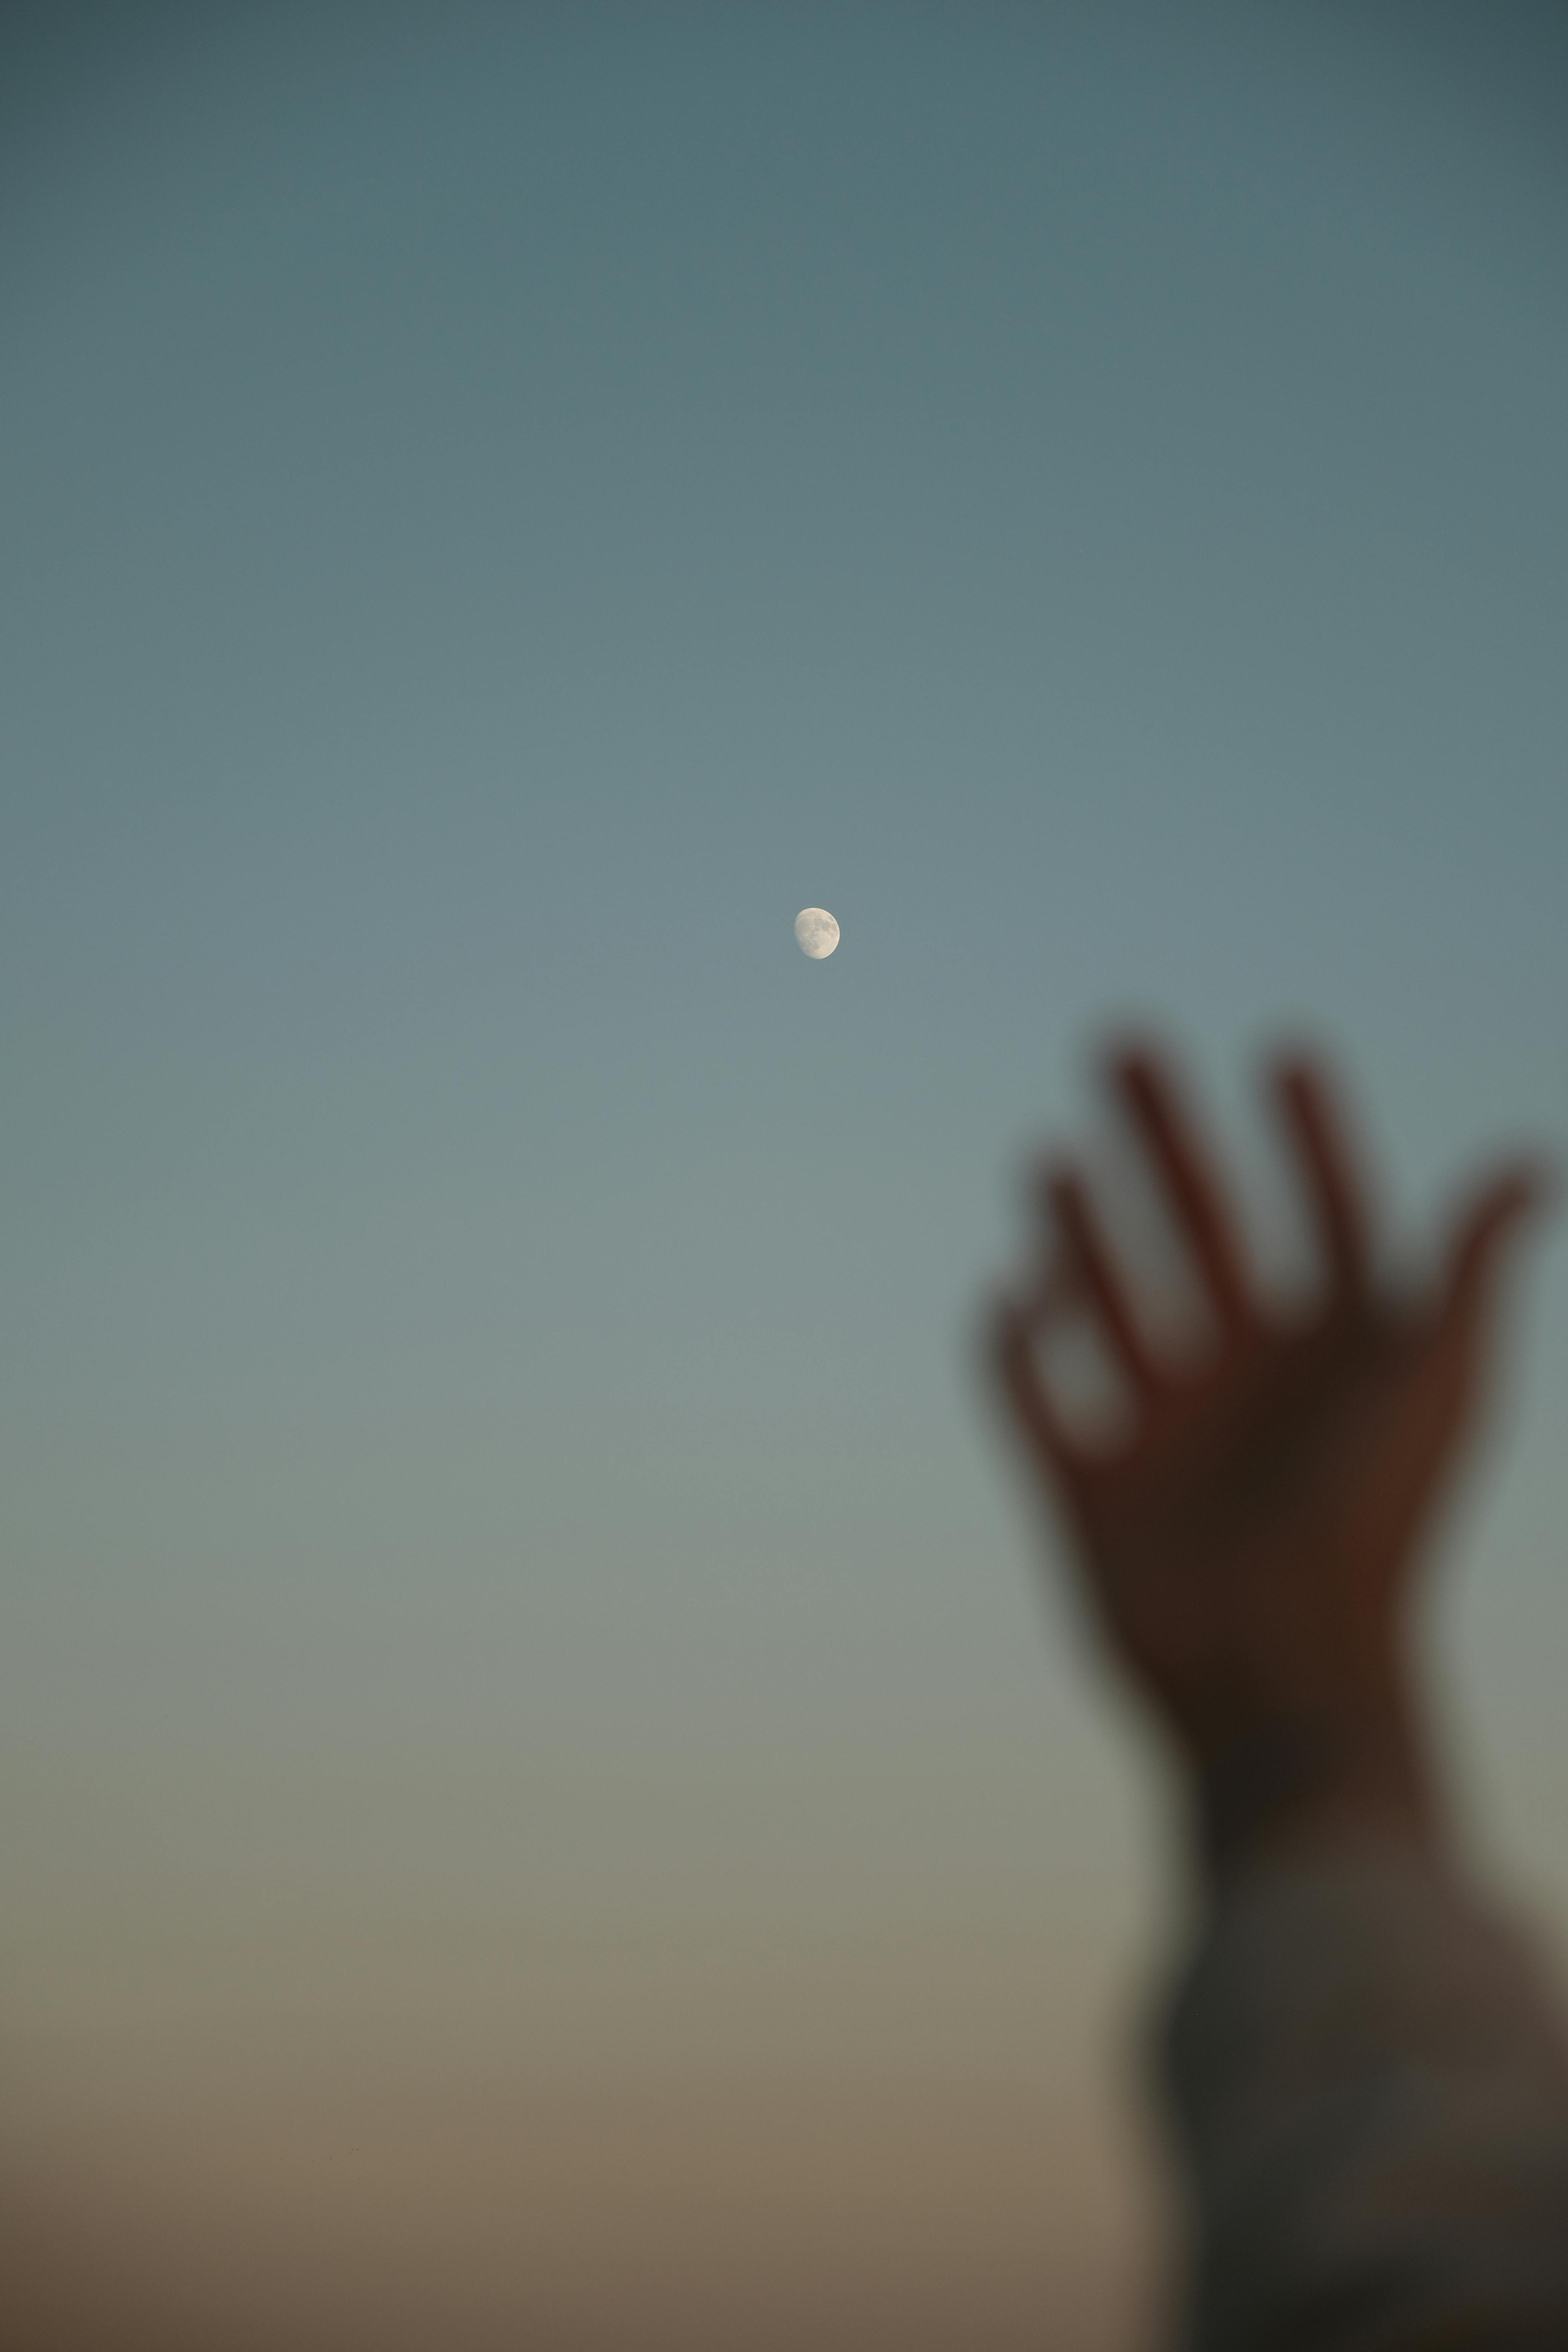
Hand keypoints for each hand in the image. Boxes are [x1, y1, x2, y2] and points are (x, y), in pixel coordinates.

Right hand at [985, 1039, 1547, 1875]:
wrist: (1286, 1687)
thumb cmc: (1376, 1531)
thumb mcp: (1433, 1384)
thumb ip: (1467, 1271)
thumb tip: (1525, 1163)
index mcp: (1340, 1358)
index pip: (1329, 1216)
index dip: (1312, 1136)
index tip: (1283, 1050)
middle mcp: (1253, 1385)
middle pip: (1200, 1230)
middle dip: (1162, 1139)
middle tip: (1120, 1040)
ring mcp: (1165, 1437)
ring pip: (1110, 1301)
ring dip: (1080, 1224)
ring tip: (1053, 1152)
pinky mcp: (1088, 1494)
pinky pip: (1035, 1401)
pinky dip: (1017, 1345)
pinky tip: (1012, 1289)